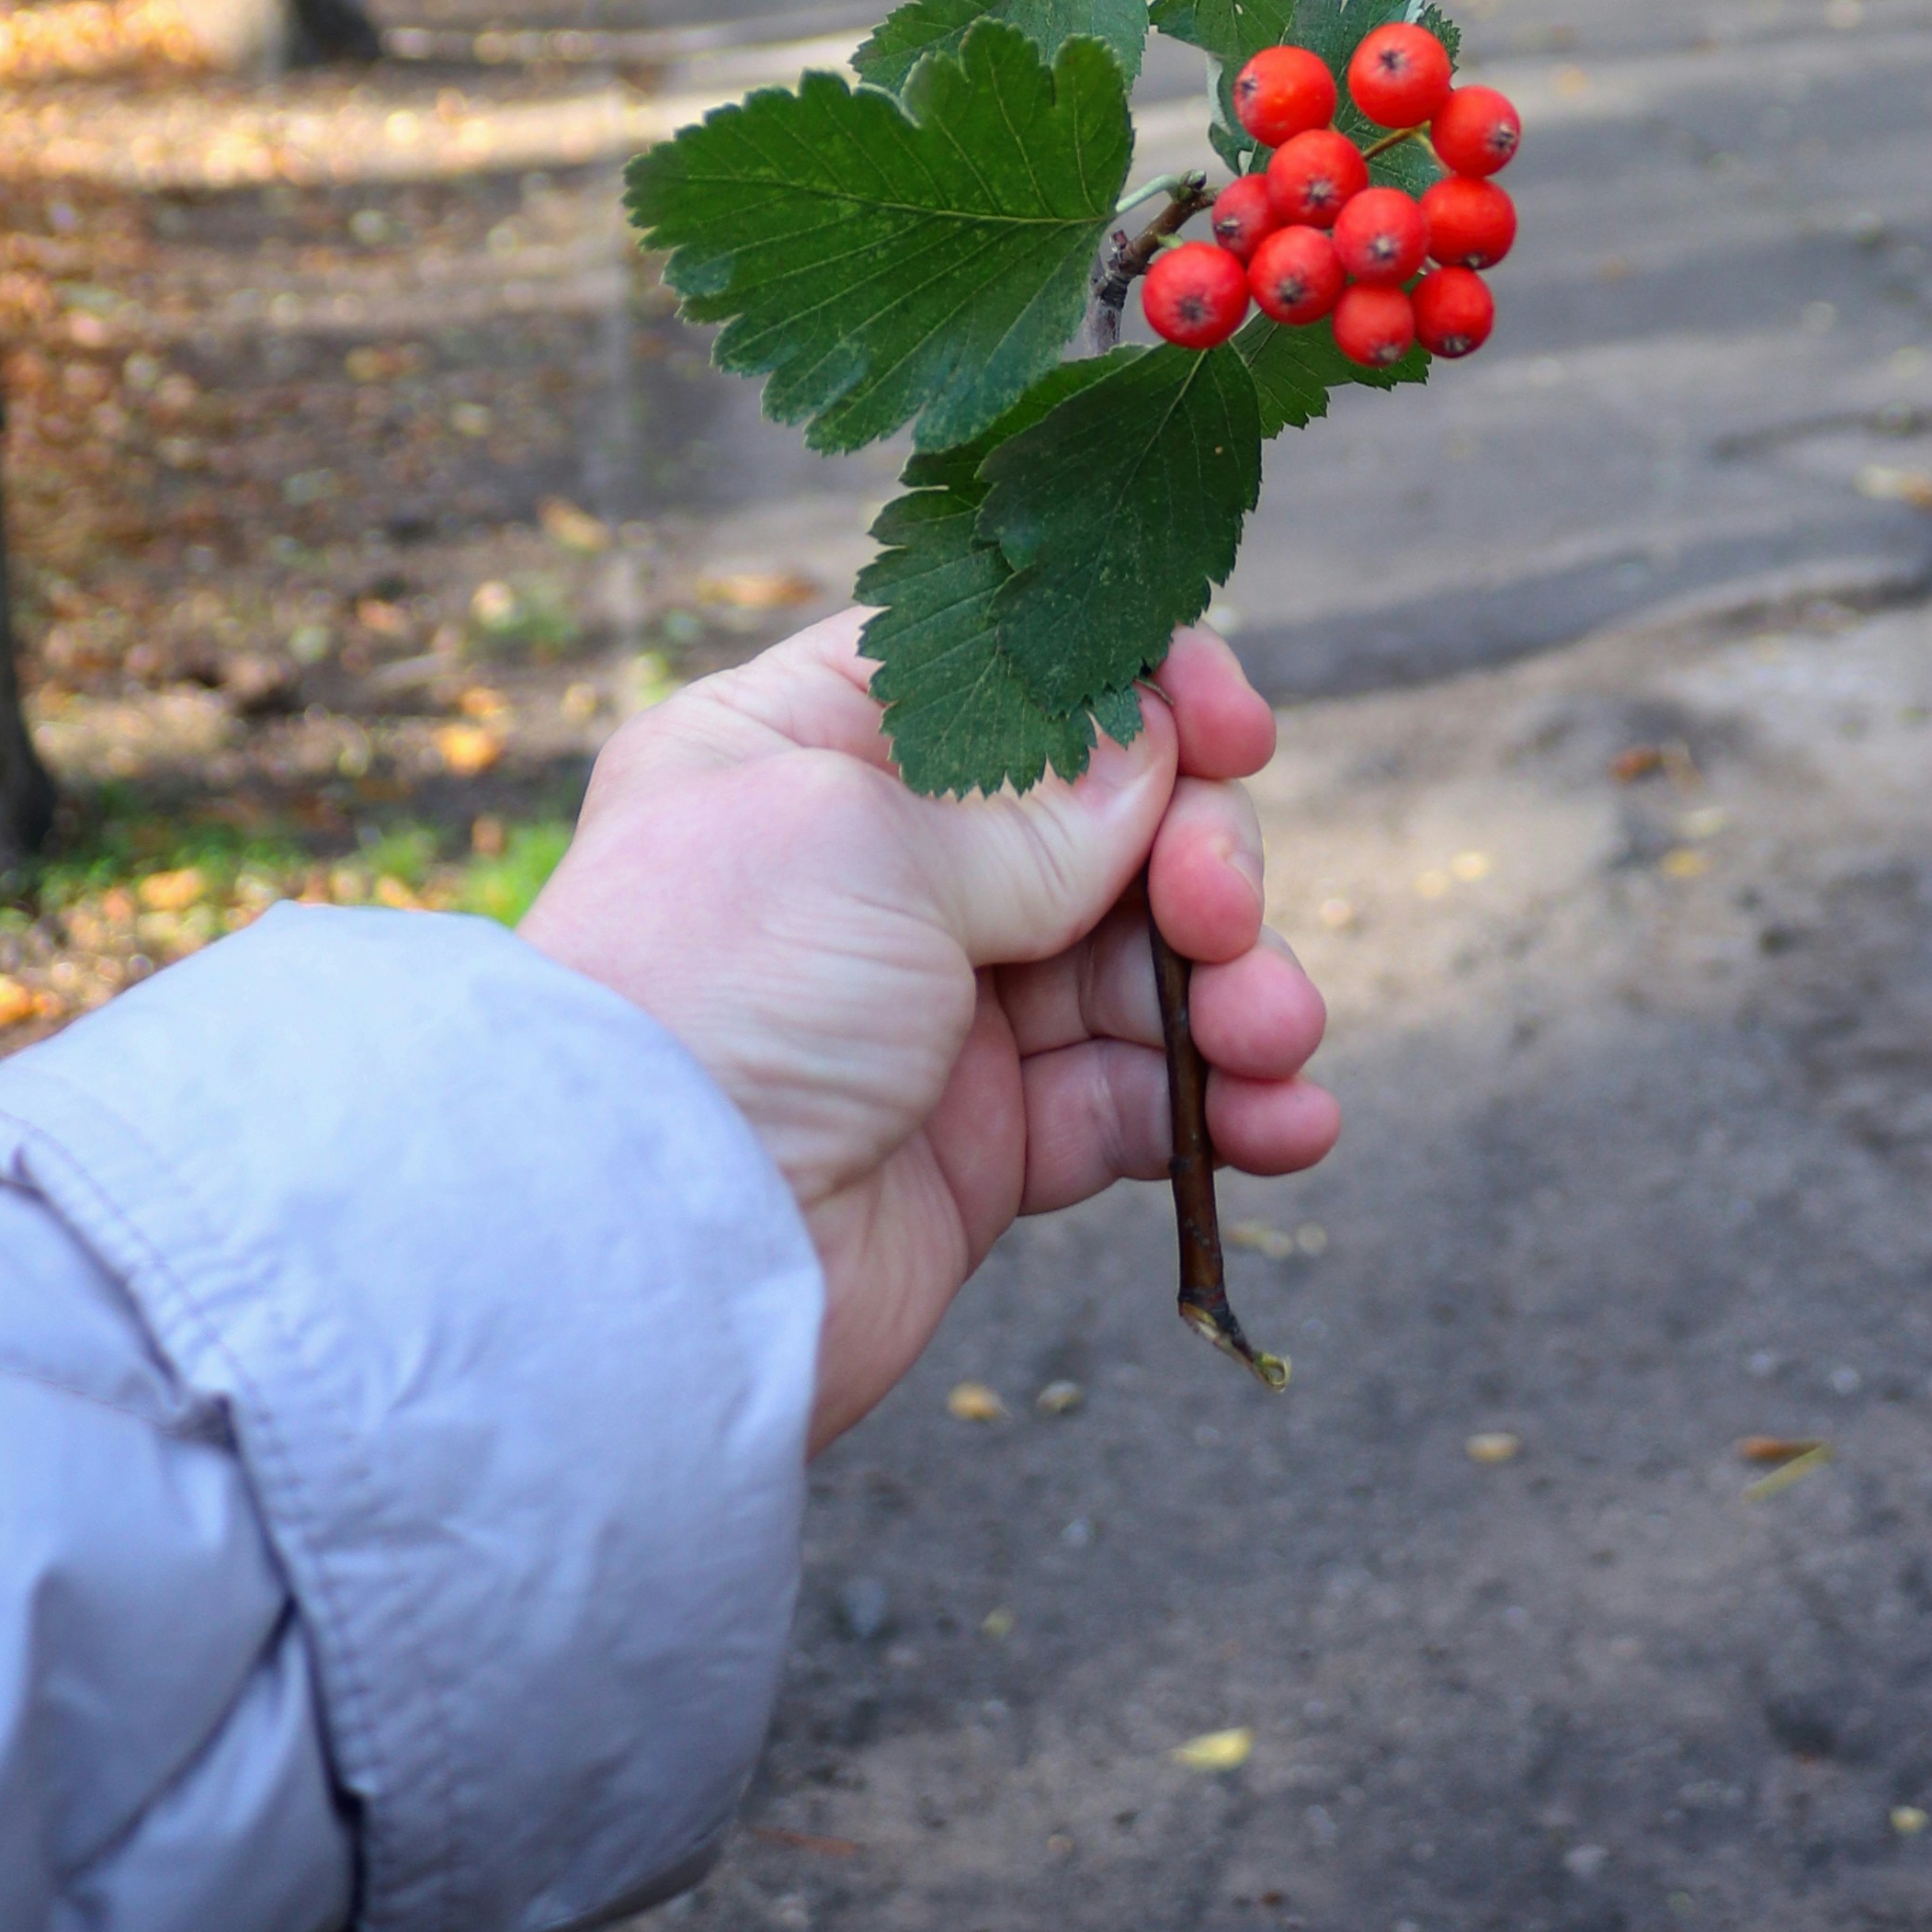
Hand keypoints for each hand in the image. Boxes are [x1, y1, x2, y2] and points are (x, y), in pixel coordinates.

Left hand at [523, 616, 1335, 1447]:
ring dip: (1236, 991)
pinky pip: (1135, 1102)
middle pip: (1105, 820)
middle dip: (1200, 857)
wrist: (643, 1262)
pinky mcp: (984, 1144)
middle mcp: (877, 868)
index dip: (1137, 688)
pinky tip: (1288, 1121)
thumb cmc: (715, 999)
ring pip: (1140, 966)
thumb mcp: (868, 839)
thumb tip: (1153, 757)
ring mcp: (936, 1008)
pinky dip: (1224, 1107)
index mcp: (812, 747)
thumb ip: (1033, 803)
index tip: (1233, 730)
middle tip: (1217, 914)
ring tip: (1272, 1037)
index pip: (1005, 669)